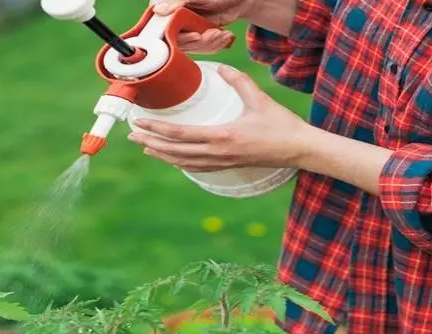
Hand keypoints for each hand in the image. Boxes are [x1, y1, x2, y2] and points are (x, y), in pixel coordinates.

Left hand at [128, 66, 307, 172]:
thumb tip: (221, 67)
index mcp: (223, 136)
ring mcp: (223, 162)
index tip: (140, 123)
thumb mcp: (259, 99)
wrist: (299, 150)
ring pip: (184, 163)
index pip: (181, 134)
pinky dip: (181, 164)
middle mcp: (219, 153)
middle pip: (176, 151)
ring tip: (146, 148)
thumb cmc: (281, 126)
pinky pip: (198, 168)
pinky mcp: (229, 166)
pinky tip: (173, 161)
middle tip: (133, 136)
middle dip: (151, 143)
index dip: (157, 129)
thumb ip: (238, 81)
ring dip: (163, 156)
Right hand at [153, 0, 254, 52]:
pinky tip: (225, 36)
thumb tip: (157, 10)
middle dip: (201, 41)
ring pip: (193, 47)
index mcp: (169, 8)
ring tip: (221, 33)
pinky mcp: (197, 37)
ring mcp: (186, 30)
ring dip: (210, 43)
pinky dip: (216, 45)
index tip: (196, 36)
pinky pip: (203, 49)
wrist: (235, 1)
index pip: (164, 29)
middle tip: (214, 33)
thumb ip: (176, 2)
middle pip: (181, 42)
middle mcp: (175, 20)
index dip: (181, 36)